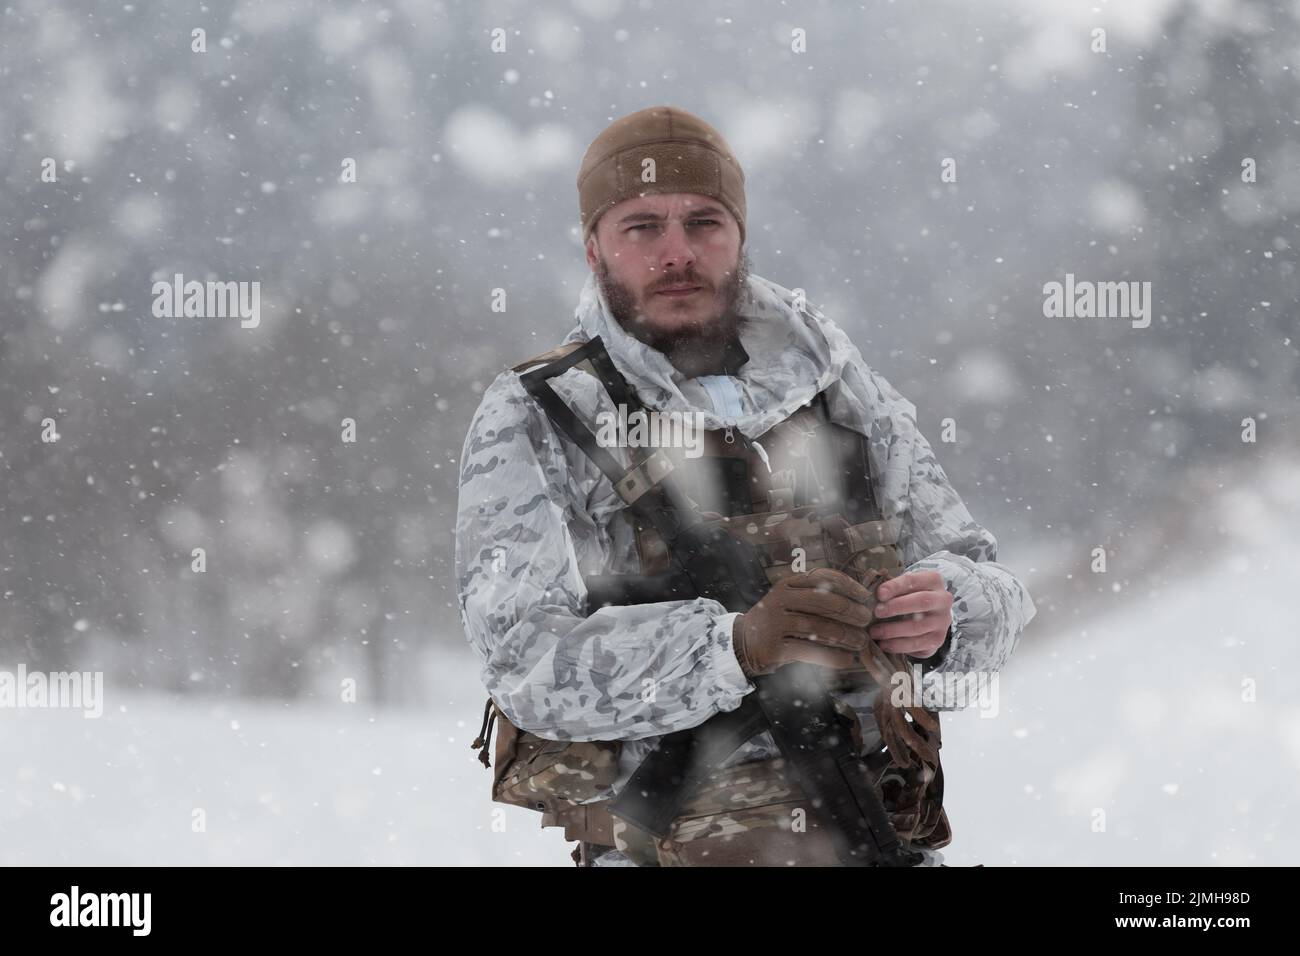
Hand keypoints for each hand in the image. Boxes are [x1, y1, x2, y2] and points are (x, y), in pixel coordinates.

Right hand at [732, 568, 875, 677]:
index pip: (823, 579)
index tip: (866, 596)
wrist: (743, 643)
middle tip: (866, 620)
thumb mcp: (791, 600)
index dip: (848, 586)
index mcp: (787, 584)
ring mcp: (776, 623)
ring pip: (819, 628)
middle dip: (849, 611)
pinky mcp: (775, 647)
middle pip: (823, 602)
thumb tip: (858, 601)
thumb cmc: (778, 621)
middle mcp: (780, 600)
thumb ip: (816, 596)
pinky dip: (832, 657)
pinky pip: (811, 652)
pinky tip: (846, 660)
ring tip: (860, 642)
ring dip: (845, 636)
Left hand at [868, 570, 952, 658]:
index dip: (896, 587)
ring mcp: (942, 622)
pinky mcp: (937, 640)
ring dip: (893, 630)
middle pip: (922, 602)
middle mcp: (943, 601)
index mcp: (933, 580)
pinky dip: (898, 646)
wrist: (928, 614)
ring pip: (918, 627)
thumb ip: (892, 588)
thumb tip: (871, 596)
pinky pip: (918, 645)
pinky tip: (884, 644)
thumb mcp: (903, 586)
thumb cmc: (909, 595)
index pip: (914, 580)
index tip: (879, 594)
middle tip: (877, 612)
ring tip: (874, 632)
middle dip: (896, 607)